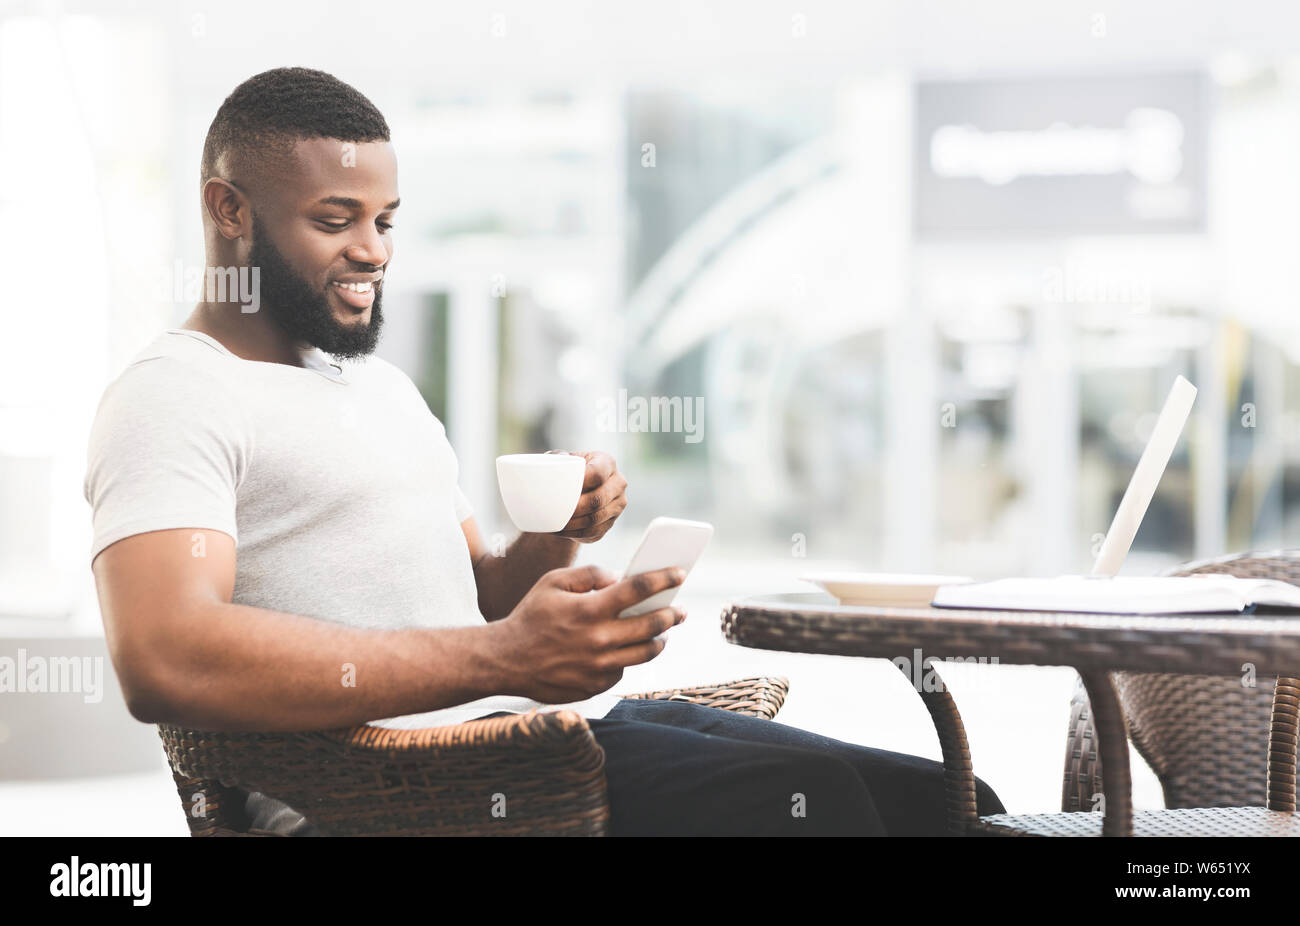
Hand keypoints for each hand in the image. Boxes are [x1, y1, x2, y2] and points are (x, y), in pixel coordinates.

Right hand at [495, 564, 685, 702]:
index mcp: (589, 609)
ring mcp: (599, 666)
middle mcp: (599, 640)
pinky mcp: (595, 686)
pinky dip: (628, 658)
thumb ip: (589, 575)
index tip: (680, 573)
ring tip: (662, 632)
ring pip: (645, 653)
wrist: (505, 661)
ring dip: (659, 640)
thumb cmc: (530, 617)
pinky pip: (623, 670)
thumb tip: (618, 578)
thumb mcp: (553, 582)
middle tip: (680, 610)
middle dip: (672, 614)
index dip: (664, 579)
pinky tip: (626, 650)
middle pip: (651, 625)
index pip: (638, 590)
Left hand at [550, 450, 627, 542]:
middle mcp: (618, 483)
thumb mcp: (565, 459)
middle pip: (598, 499)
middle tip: (556, 511)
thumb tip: (551, 466)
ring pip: (596, 518)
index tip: (563, 489)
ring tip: (555, 524)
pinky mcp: (611, 523)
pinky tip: (562, 532)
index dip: (581, 482)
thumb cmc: (569, 470)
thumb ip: (558, 458)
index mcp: (607, 463)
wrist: (579, 489)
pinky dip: (575, 533)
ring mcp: (618, 505)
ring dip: (574, 524)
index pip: (597, 473)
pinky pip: (593, 531)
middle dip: (575, 508)